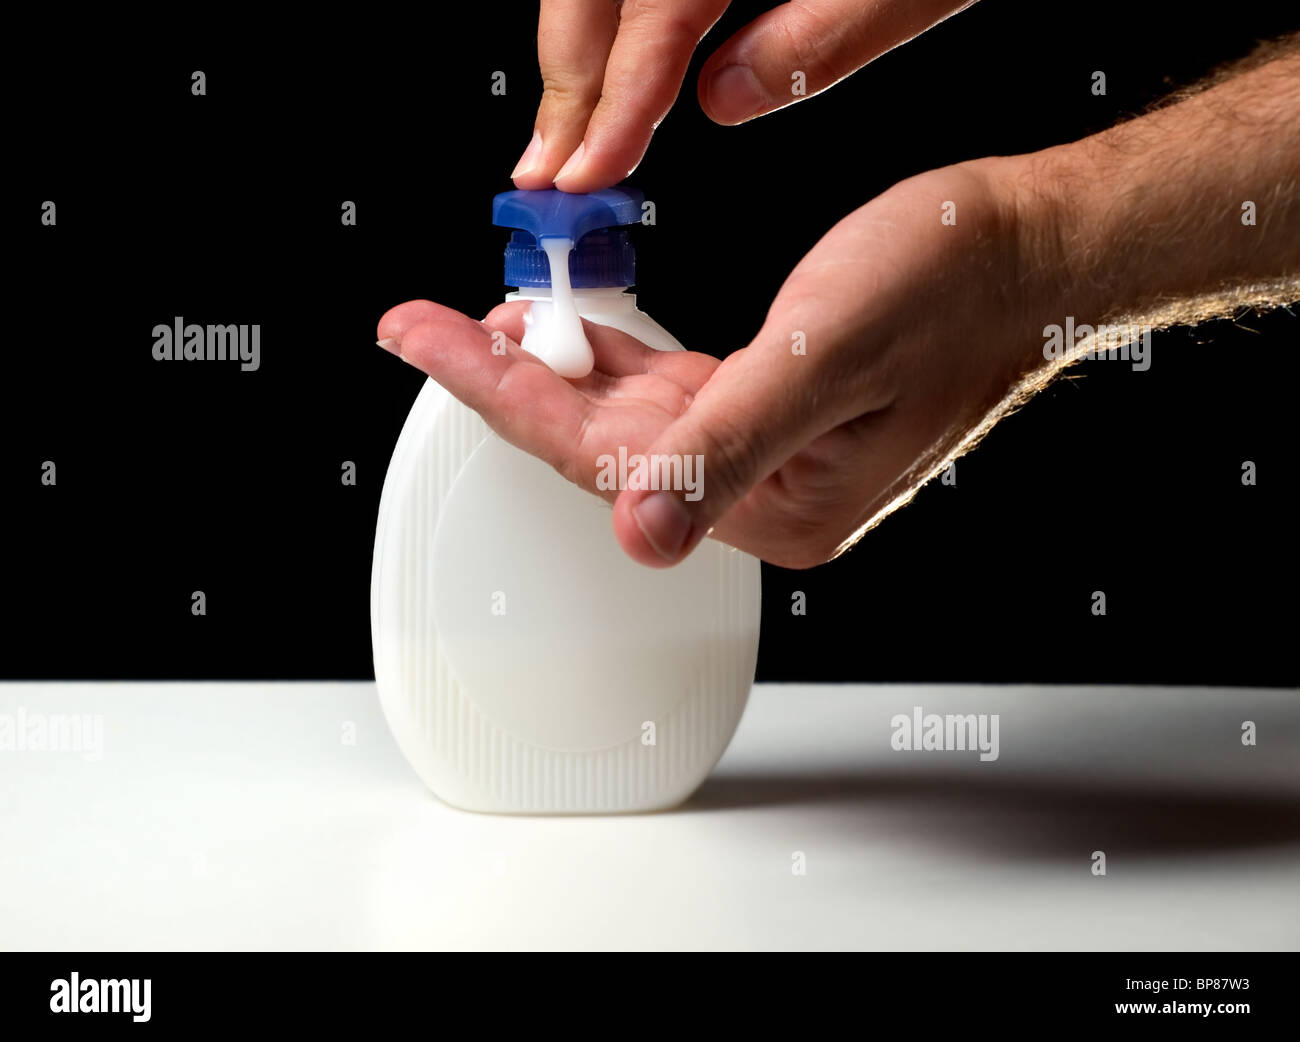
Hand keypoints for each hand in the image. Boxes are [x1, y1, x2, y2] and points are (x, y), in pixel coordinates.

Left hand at [378, 157, 1052, 567]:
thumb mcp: (826, 357)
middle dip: (508, 380)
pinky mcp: (772, 406)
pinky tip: (572, 330)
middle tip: (423, 324)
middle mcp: (764, 491)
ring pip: (626, 419)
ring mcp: (768, 451)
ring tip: (483, 317)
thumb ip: (724, 449)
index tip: (419, 339)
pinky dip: (610, 356)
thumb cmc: (951, 287)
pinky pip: (665, 391)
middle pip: (599, 447)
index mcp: (777, 504)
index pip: (600, 462)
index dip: (499, 394)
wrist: (1026, 252)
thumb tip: (642, 534)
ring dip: (553, 366)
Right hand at [512, 0, 977, 192]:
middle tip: (554, 166)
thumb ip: (823, 35)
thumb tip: (727, 97)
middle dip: (567, 75)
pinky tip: (627, 52)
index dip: (607, 100)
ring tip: (575, 121)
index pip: (648, 10)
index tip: (581, 171)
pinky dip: (621, 4)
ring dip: (581, 39)